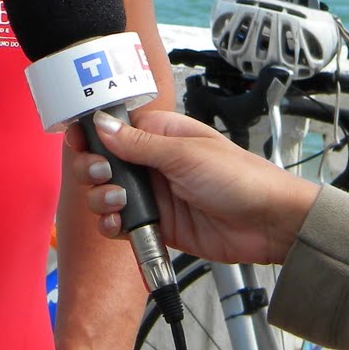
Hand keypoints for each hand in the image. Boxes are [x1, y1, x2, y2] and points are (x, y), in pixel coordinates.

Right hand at [66, 108, 320, 264]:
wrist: (269, 224)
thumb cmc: (242, 178)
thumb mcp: (186, 155)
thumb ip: (139, 144)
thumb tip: (101, 124)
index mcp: (161, 135)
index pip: (113, 129)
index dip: (92, 135)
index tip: (79, 143)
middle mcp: (153, 163)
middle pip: (102, 162)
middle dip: (93, 169)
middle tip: (102, 175)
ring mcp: (155, 195)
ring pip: (107, 194)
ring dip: (102, 199)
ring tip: (118, 203)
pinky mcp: (158, 225)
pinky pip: (122, 224)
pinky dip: (112, 226)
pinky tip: (118, 225)